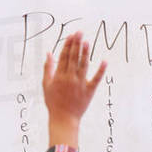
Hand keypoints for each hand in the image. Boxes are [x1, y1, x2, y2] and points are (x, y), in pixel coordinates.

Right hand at [42, 32, 106, 147]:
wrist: (63, 118)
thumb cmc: (53, 102)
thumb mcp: (46, 84)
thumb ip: (48, 68)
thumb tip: (49, 53)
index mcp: (59, 75)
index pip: (64, 56)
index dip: (68, 45)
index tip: (71, 35)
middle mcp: (69, 78)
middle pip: (73, 58)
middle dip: (76, 44)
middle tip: (80, 32)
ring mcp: (80, 84)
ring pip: (83, 65)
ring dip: (85, 53)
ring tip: (87, 41)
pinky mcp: (89, 91)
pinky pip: (96, 79)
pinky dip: (100, 70)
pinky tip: (104, 61)